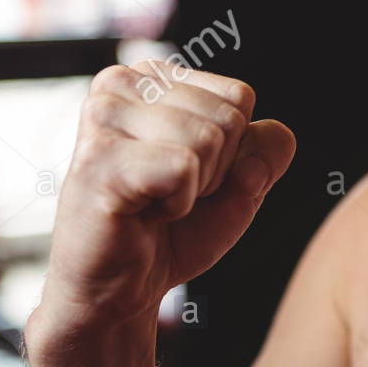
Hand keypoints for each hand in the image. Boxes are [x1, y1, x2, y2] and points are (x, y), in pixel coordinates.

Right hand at [37, 60, 295, 330]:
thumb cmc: (174, 231)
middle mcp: (121, 82)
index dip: (232, 151)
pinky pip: (183, 168)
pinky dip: (177, 204)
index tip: (186, 174)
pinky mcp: (98, 157)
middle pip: (227, 118)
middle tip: (167, 194)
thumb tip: (261, 146)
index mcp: (152, 76)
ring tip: (152, 201)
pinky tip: (141, 212)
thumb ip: (269, 149)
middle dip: (214, 171)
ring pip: (208, 139)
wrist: (120, 290)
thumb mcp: (240, 183)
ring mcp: (104, 115)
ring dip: (193, 190)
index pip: (239, 96)